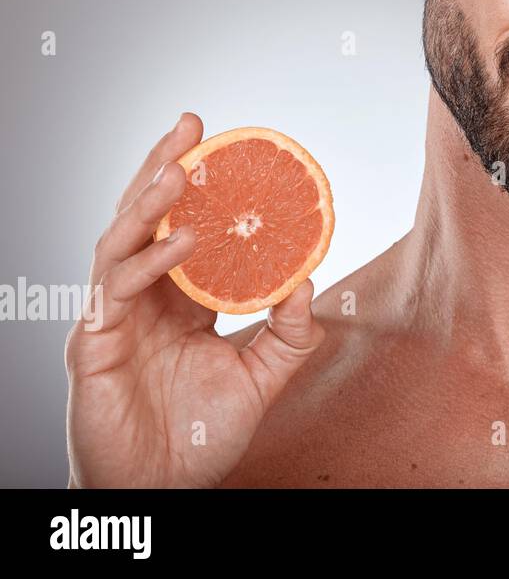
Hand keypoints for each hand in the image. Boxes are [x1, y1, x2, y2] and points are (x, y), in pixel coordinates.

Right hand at [64, 113, 324, 487]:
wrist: (162, 491)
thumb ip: (289, 333)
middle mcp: (145, 299)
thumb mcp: (263, 378)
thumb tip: (309, 280)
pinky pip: (118, 290)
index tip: (226, 146)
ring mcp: (116, 317)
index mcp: (180, 300)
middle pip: (147, 218)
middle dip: (165, 166)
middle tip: (191, 123)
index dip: (201, 189)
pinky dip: (149, 261)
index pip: (186, 228)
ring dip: (150, 200)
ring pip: (122, 240)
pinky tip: (183, 241)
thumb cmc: (200, 435)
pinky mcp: (95, 343)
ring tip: (181, 167)